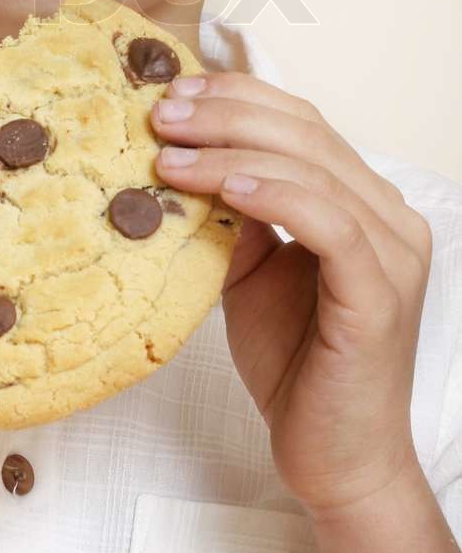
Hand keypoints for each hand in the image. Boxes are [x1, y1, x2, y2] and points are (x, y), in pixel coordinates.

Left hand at [150, 71, 432, 518]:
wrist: (332, 459)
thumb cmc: (292, 364)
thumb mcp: (247, 271)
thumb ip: (230, 214)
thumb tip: (176, 157)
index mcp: (361, 200)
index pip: (301, 120)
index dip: (236, 96)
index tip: (171, 93)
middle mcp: (389, 216)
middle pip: (305, 130)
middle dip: (225, 113)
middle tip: (160, 113)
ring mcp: (392, 253)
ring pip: (313, 168)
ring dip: (232, 150)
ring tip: (168, 153)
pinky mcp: (381, 295)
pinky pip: (331, 225)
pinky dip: (277, 196)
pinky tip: (225, 189)